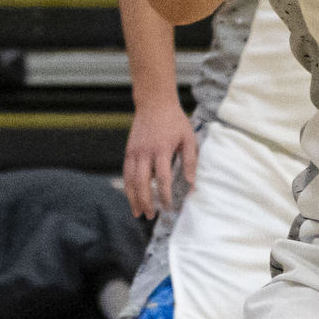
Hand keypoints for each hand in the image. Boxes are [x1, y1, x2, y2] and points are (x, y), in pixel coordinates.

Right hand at [122, 95, 201, 221]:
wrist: (154, 103)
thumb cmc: (174, 121)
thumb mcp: (188, 138)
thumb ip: (190, 161)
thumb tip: (192, 183)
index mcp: (162, 149)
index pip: (163, 177)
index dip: (164, 194)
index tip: (168, 207)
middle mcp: (145, 152)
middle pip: (142, 182)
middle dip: (145, 201)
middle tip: (151, 216)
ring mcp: (134, 152)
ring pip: (130, 180)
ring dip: (133, 198)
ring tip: (138, 213)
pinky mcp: (128, 151)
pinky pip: (126, 173)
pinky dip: (128, 187)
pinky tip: (131, 198)